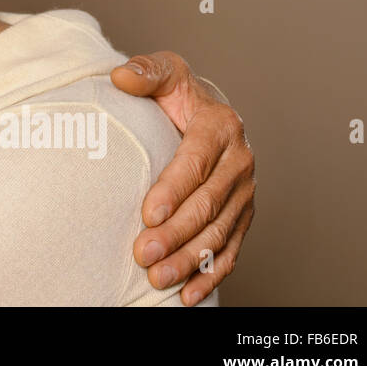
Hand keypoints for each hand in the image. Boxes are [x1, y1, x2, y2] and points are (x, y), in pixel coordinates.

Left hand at [111, 51, 255, 305]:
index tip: (148, 214)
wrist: (205, 111)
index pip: (196, 162)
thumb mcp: (165, 73)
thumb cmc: (177, 95)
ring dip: (190, 260)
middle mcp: (240, 161)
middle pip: (208, 205)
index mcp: (220, 126)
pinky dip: (212, 274)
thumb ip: (146, 71)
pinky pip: (231, 250)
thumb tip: (122, 76)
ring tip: (158, 278)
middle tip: (143, 254)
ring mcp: (244, 192)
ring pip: (219, 233)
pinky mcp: (242, 214)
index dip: (173, 190)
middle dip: (176, 234)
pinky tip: (188, 293)